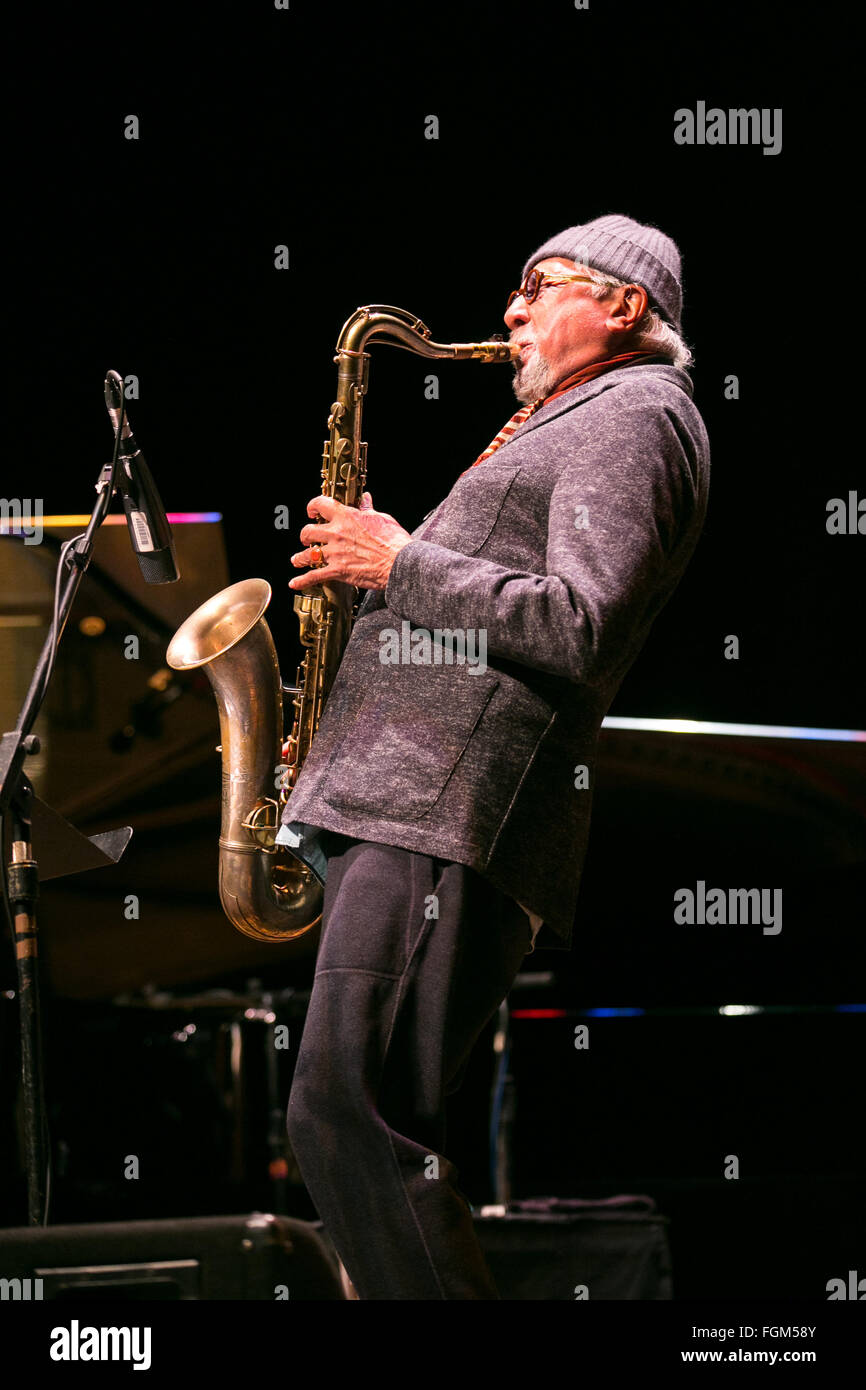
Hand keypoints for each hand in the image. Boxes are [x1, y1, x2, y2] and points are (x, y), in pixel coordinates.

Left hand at [289, 491, 412, 592]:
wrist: (399, 563)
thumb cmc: (394, 542)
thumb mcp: (382, 519)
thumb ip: (368, 510)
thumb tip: (366, 499)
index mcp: (346, 517)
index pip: (321, 504)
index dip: (313, 506)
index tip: (312, 511)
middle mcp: (336, 533)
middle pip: (308, 531)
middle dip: (305, 536)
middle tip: (306, 539)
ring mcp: (335, 553)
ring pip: (307, 555)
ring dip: (299, 558)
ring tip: (297, 560)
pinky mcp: (337, 571)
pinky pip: (314, 576)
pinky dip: (302, 581)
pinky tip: (295, 583)